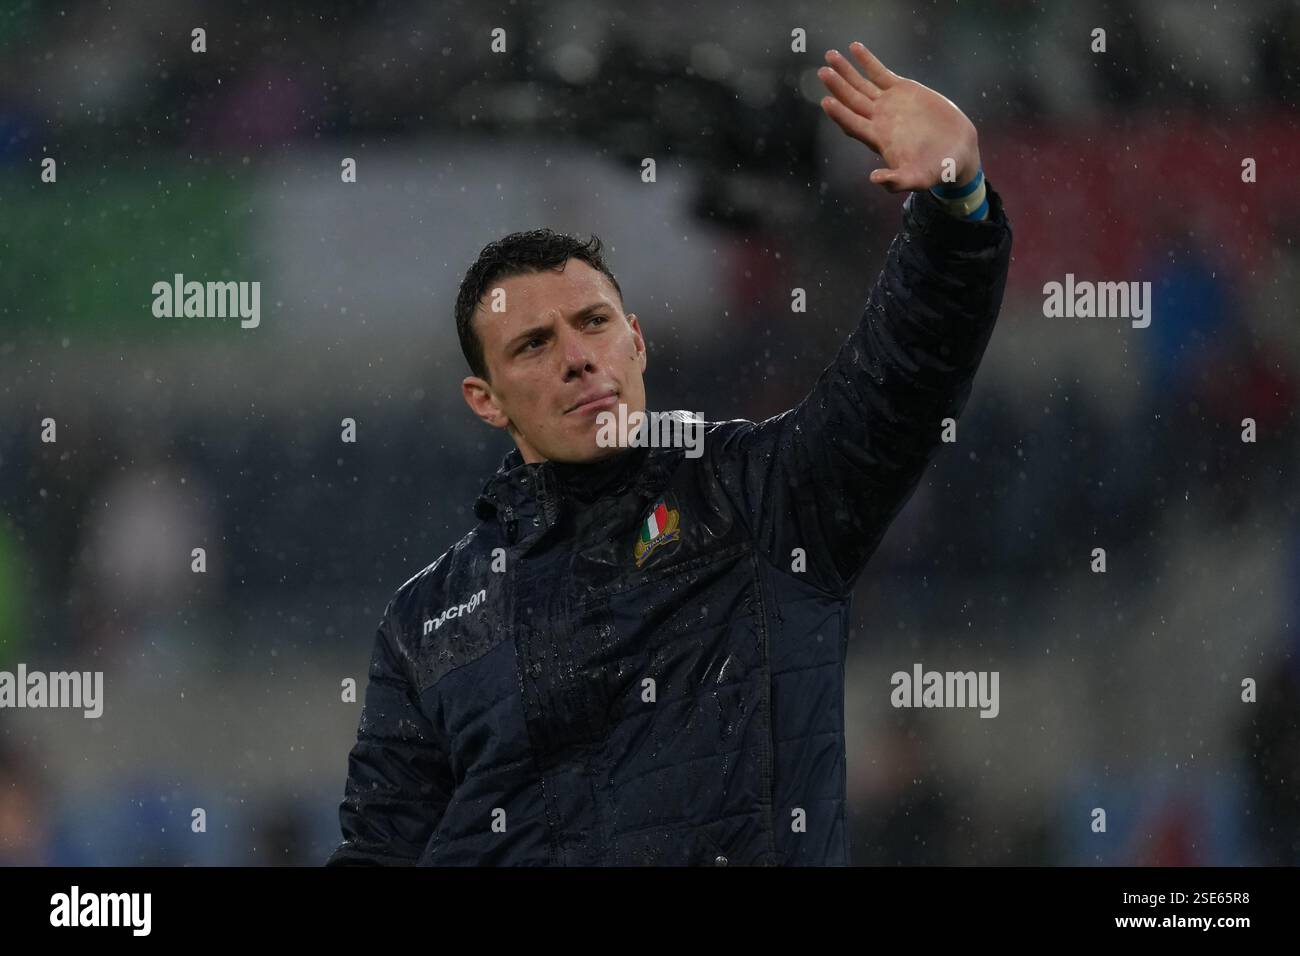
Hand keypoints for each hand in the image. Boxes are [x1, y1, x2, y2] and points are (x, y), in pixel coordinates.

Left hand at [818, 42, 980, 192]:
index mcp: (878, 139)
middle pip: (852, 101)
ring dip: (846, 71)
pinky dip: (867, 61)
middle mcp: (878, 120)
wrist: (955, 150)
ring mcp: (888, 103)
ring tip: (830, 56)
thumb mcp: (917, 179)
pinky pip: (880, 72)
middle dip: (837, 86)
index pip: (853, 124)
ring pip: (861, 84)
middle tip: (822, 73)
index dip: (840, 114)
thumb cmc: (935, 170)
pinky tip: (854, 48)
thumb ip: (896, 181)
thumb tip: (874, 179)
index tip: (826, 101)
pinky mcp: (902, 89)